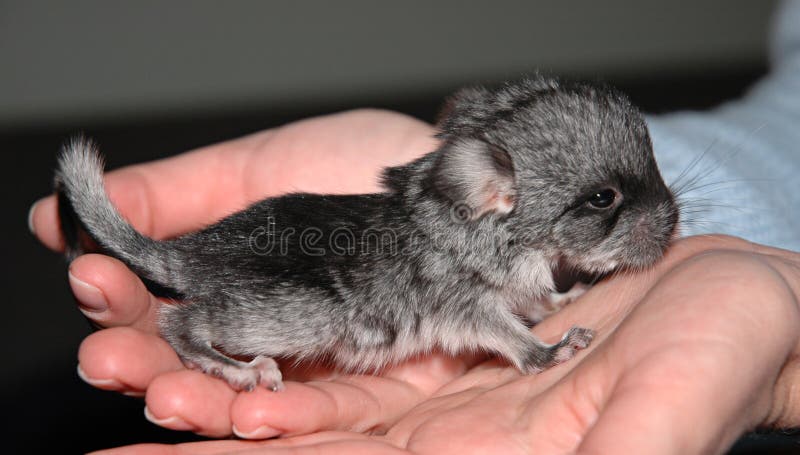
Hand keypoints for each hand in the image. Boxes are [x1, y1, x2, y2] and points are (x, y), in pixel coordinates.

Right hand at [31, 109, 471, 437]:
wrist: (457, 188)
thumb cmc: (359, 167)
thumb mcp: (255, 166)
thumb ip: (170, 195)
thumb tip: (60, 218)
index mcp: (228, 284)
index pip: (159, 309)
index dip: (121, 300)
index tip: (94, 277)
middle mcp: (267, 334)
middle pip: (193, 369)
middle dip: (145, 364)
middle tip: (106, 355)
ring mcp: (320, 367)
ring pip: (247, 405)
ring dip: (199, 404)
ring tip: (161, 394)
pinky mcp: (377, 393)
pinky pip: (326, 415)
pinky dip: (284, 417)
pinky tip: (249, 410)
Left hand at [90, 236, 799, 454]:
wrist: (725, 306)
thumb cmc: (717, 359)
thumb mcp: (666, 420)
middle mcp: (449, 441)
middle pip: (313, 451)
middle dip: (220, 438)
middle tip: (128, 415)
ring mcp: (446, 395)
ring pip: (322, 403)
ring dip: (239, 396)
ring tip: (150, 385)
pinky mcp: (451, 343)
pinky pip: (360, 354)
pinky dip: (299, 356)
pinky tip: (244, 346)